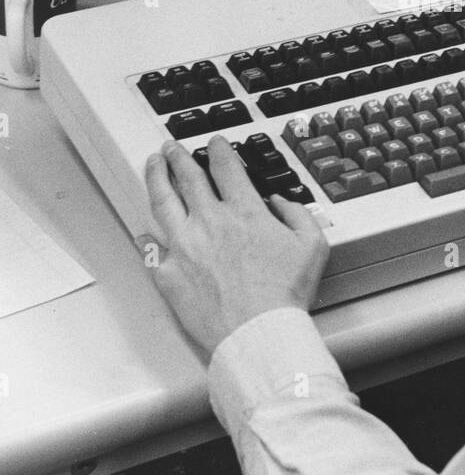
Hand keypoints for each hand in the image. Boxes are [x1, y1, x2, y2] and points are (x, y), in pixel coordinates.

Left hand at [144, 135, 329, 358]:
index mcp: (244, 212)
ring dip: (156, 178)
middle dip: (179, 157)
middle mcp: (210, 222)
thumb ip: (298, 214)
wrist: (257, 332)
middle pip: (187, 177)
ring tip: (153, 166)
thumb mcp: (312, 246)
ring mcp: (184, 246)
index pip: (226, 168)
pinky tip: (143, 232)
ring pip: (162, 201)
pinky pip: (151, 250)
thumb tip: (281, 203)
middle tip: (172, 148)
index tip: (216, 143)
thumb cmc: (283, 295)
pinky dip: (146, 239)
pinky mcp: (169, 273)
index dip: (219, 149)